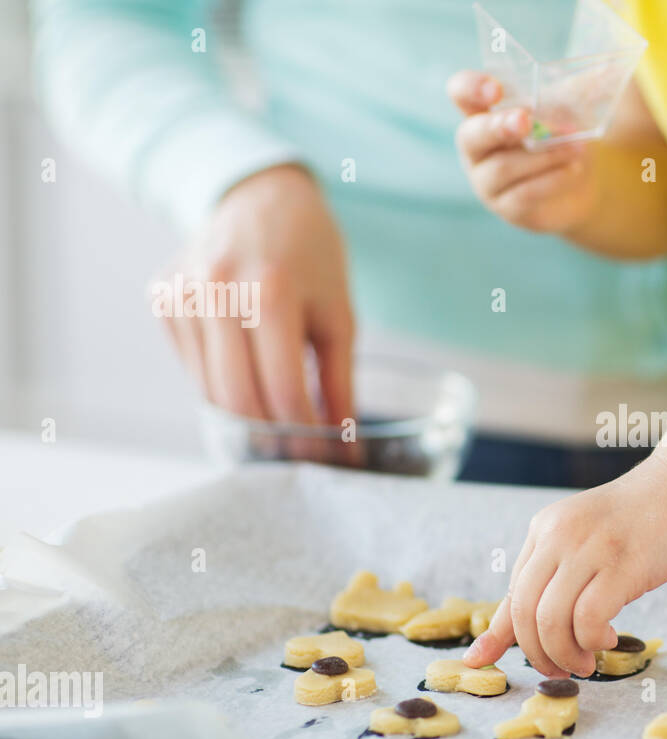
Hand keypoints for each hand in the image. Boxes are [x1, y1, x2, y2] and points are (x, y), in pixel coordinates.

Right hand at [153, 164, 355, 425]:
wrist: (261, 196)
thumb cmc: (311, 257)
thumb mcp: (339, 315)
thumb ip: (340, 384)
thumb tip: (345, 449)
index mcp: (270, 291)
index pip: (282, 390)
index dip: (306, 433)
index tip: (325, 455)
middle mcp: (216, 291)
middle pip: (238, 399)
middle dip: (274, 436)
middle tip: (301, 451)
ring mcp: (182, 295)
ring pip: (210, 392)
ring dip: (248, 418)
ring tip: (282, 420)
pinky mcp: (163, 301)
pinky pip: (194, 370)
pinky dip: (224, 387)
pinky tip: (249, 372)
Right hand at [447, 70, 597, 234]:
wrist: (580, 180)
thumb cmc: (564, 135)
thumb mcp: (567, 109)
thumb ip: (570, 93)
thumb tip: (603, 73)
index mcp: (483, 111)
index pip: (461, 92)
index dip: (471, 88)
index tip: (497, 89)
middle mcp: (477, 146)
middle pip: (471, 135)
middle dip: (499, 126)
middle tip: (525, 121)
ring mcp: (487, 180)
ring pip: (503, 167)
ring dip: (542, 155)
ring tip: (575, 148)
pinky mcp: (507, 207)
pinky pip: (524, 193)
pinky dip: (552, 179)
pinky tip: (573, 169)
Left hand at [463, 456, 666, 676]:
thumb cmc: (641, 523)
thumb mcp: (586, 543)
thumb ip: (553, 581)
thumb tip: (509, 630)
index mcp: (545, 528)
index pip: (514, 593)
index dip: (507, 635)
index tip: (501, 662)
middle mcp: (559, 535)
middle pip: (525, 610)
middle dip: (537, 653)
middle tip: (559, 671)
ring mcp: (591, 547)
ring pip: (552, 619)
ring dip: (565, 654)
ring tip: (585, 662)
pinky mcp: (625, 563)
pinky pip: (588, 617)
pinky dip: (591, 640)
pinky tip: (606, 639)